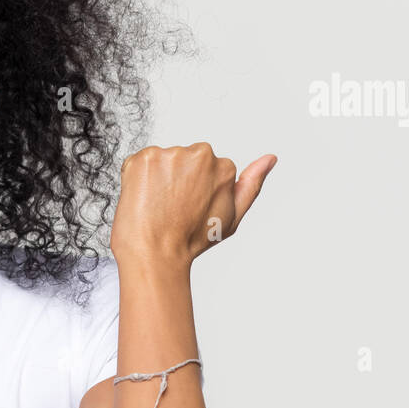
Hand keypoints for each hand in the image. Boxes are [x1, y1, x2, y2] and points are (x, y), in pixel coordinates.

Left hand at [110, 142, 275, 269]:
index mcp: (223, 166)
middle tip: (173, 206)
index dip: (196, 189)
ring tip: (157, 204)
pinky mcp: (143, 158)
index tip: (190, 206)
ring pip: (162, 161)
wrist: (154, 253)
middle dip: (179, 178)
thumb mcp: (232, 216)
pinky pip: (140, 162)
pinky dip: (138, 177)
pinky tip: (144, 198)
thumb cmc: (192, 240)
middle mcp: (198, 154)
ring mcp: (168, 154)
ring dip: (158, 177)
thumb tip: (270, 159)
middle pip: (185, 160)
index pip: (206, 168)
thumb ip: (251, 185)